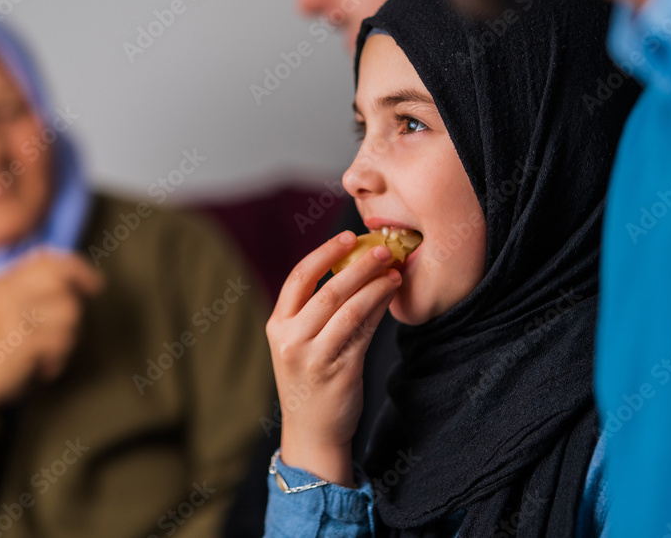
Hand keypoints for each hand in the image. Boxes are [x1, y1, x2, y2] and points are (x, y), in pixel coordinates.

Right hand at [0, 249, 102, 405]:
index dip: (77, 269)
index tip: (95, 285)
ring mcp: (12, 315)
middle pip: (65, 287)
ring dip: (67, 340)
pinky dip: (58, 359)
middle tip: (62, 332)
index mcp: (4, 282)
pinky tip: (45, 367)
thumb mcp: (9, 309)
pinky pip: (61, 340)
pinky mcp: (20, 340)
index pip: (47, 261)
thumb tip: (82, 281)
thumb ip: (38, 292)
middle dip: (73, 311)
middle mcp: (7, 293)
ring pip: (69, 314)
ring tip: (48, 353)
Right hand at [266, 230, 399, 486]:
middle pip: (326, 291)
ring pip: (348, 310)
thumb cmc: (310, 381)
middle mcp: (291, 339)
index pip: (298, 278)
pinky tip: (390, 298)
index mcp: (277, 326)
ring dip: (374, 287)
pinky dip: (379, 310)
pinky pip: (363, 332)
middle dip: (357, 266)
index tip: (348, 238)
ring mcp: (313, 357)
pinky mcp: (339, 371)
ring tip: (393, 273)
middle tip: (382, 250)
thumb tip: (354, 269)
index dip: (324, 253)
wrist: (312, 432)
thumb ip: (315, 312)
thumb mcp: (300, 344)